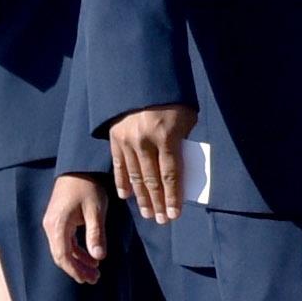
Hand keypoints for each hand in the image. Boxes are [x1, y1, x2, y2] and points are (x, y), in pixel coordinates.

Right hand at [41, 172, 107, 281]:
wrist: (78, 169)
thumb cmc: (88, 187)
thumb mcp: (95, 211)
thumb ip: (95, 234)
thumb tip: (98, 257)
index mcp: (57, 224)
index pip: (62, 254)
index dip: (74, 269)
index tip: (87, 279)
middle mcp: (50, 226)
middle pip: (60, 255)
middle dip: (77, 269)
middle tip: (94, 280)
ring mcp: (53, 224)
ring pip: (63, 250)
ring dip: (78, 262)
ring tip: (95, 273)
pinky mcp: (58, 222)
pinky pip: (65, 242)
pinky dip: (77, 252)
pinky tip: (92, 258)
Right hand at [108, 102, 191, 229]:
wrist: (141, 79)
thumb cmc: (172, 100)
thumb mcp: (186, 118)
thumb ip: (183, 143)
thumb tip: (180, 169)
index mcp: (166, 136)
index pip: (170, 174)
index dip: (173, 197)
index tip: (174, 215)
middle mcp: (144, 141)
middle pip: (152, 180)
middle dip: (157, 203)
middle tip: (161, 221)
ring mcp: (127, 140)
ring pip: (135, 176)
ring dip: (142, 198)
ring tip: (147, 213)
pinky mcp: (115, 138)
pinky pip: (119, 165)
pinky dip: (122, 182)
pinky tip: (127, 197)